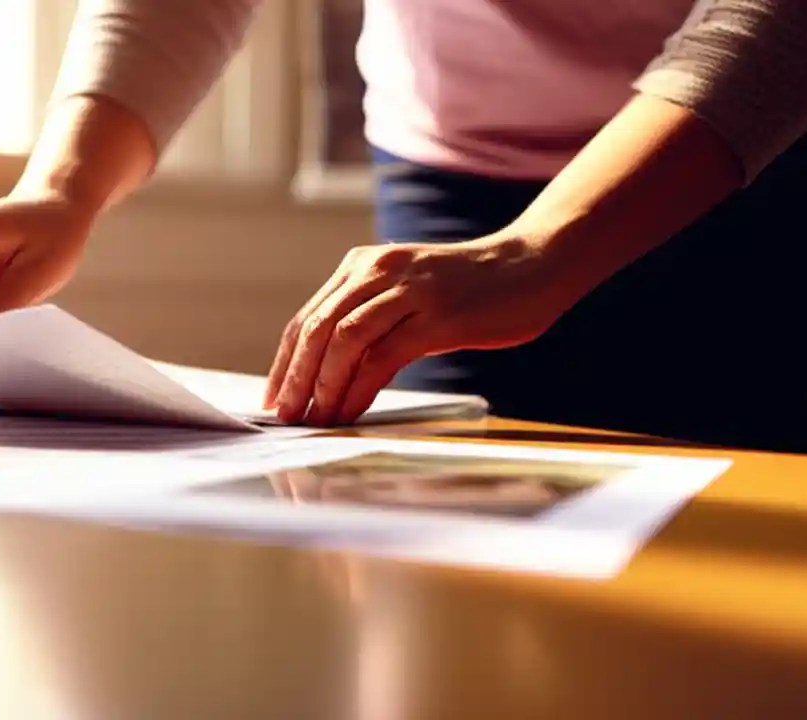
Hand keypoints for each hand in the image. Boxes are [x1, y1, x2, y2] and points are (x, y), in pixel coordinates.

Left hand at [264, 235, 566, 425]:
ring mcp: (408, 291)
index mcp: (364, 265)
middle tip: (284, 416)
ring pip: (344, 340)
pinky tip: (349, 411)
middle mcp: (379, 271)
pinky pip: (383, 356)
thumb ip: (372, 320)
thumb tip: (331, 373)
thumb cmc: (470, 290)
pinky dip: (359, 388)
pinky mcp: (437, 315)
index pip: (308, 317)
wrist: (533, 266)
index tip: (273, 397)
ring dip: (322, 385)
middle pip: (318, 328)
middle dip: (294, 377)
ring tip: (313, 419)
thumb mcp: (408, 294)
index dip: (285, 361)